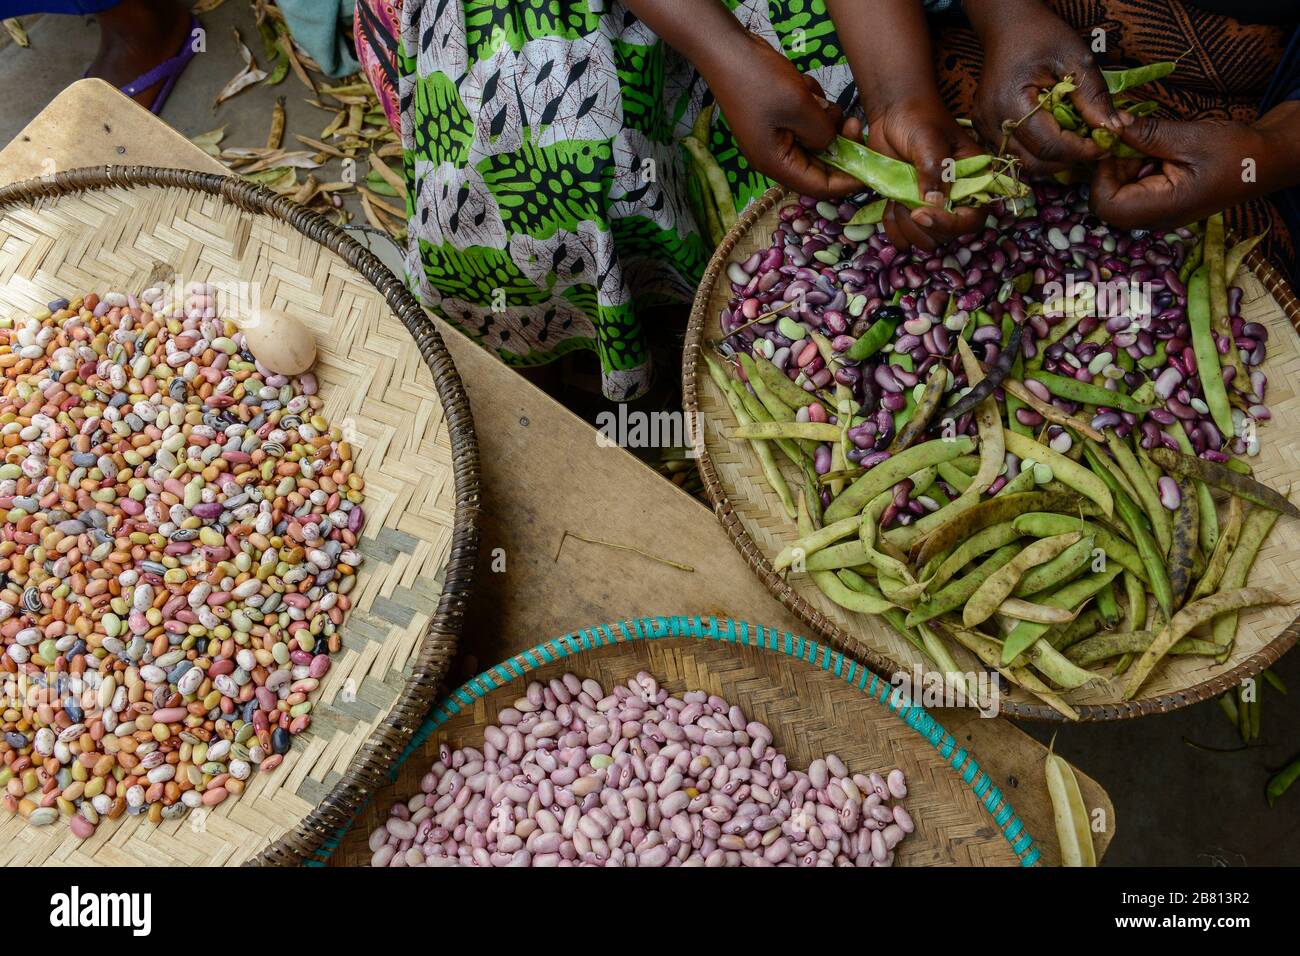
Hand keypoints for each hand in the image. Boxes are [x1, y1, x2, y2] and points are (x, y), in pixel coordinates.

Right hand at [703, 32, 860, 197]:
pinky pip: (806, 123)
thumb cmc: (759, 80)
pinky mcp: (777, 121)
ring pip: (815, 141)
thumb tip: (833, 143)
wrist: (727, 51)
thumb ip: (823, 132)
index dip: (848, 182)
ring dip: (824, 120)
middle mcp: (775, 158)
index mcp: (776, 164)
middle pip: (820, 166)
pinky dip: (812, 107)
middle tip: (853, 122)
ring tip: (816, 96)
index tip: (871, 166)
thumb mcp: (800, 106)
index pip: (820, 187)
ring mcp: (775, 139)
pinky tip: (803, 87)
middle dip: (839, 145)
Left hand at [846, 100, 984, 251]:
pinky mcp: (911, 207)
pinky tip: (889, 208)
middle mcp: (957, 197)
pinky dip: (894, 228)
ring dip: (907, 228)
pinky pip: (905, 234)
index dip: (949, 224)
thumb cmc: (917, 118)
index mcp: (974, 179)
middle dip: (924, 227)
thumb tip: (936, 204)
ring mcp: (933, 205)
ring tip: (897, 201)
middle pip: (948, 235)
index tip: (921, 213)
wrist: (894, 113)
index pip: (972, 218)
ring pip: (926, 239)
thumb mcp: (928, 141)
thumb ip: (934, 171)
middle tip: (905, 204)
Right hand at [969, 0, 1118, 174]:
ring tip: (1077, 142)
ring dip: (1055, 160)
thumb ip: (1093, 97)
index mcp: (1010, 102)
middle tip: (1095, 146)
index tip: (1107, 144)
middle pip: (1035, 163)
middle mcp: (991, 122)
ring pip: (1024, 164)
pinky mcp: (984, 129)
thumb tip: (1113, 130)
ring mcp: (983, 128)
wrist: (1007, 27)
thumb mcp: (1076, 58)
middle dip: (1069, 160)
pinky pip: (1014, 153)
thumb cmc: (1041, 36)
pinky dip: (1039, 153)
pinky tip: (1056, 137)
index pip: (1049, 146)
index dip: (1082, 151)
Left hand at [1089, 115, 1278, 230]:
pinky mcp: (1161, 205)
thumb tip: (1110, 124)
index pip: (1105, 204)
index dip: (1101, 174)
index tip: (1116, 146)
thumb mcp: (1189, 137)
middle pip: (1106, 202)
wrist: (1266, 162)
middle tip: (1134, 142)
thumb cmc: (1235, 151)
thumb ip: (1146, 135)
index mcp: (1163, 208)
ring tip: (1152, 147)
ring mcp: (1157, 215)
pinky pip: (1132, 192)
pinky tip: (1157, 155)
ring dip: (1124, 168)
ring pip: (1117, 195)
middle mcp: (1155, 219)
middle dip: (1111, 170)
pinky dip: (1135, 170)